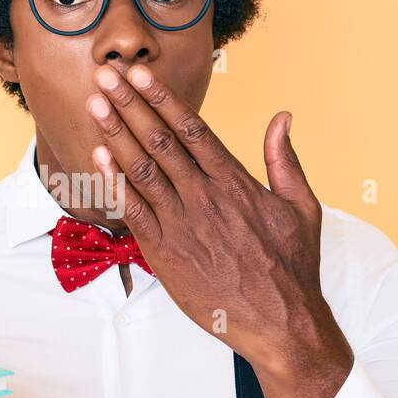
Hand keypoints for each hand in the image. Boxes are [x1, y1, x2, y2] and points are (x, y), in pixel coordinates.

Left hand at [84, 63, 353, 397]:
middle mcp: (204, 197)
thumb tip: (282, 117)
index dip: (161, 98)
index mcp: (234, 182)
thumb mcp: (302, 207)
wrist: (279, 322)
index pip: (191, 129)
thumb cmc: (292, 268)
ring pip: (141, 169)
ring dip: (115, 134)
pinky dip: (115, 182)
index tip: (139, 74)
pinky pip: (133, 210)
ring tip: (95, 104)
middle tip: (106, 74)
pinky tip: (98, 156)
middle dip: (130, 104)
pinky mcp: (165, 253)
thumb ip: (284, 160)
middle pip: (159, 140)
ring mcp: (181, 225)